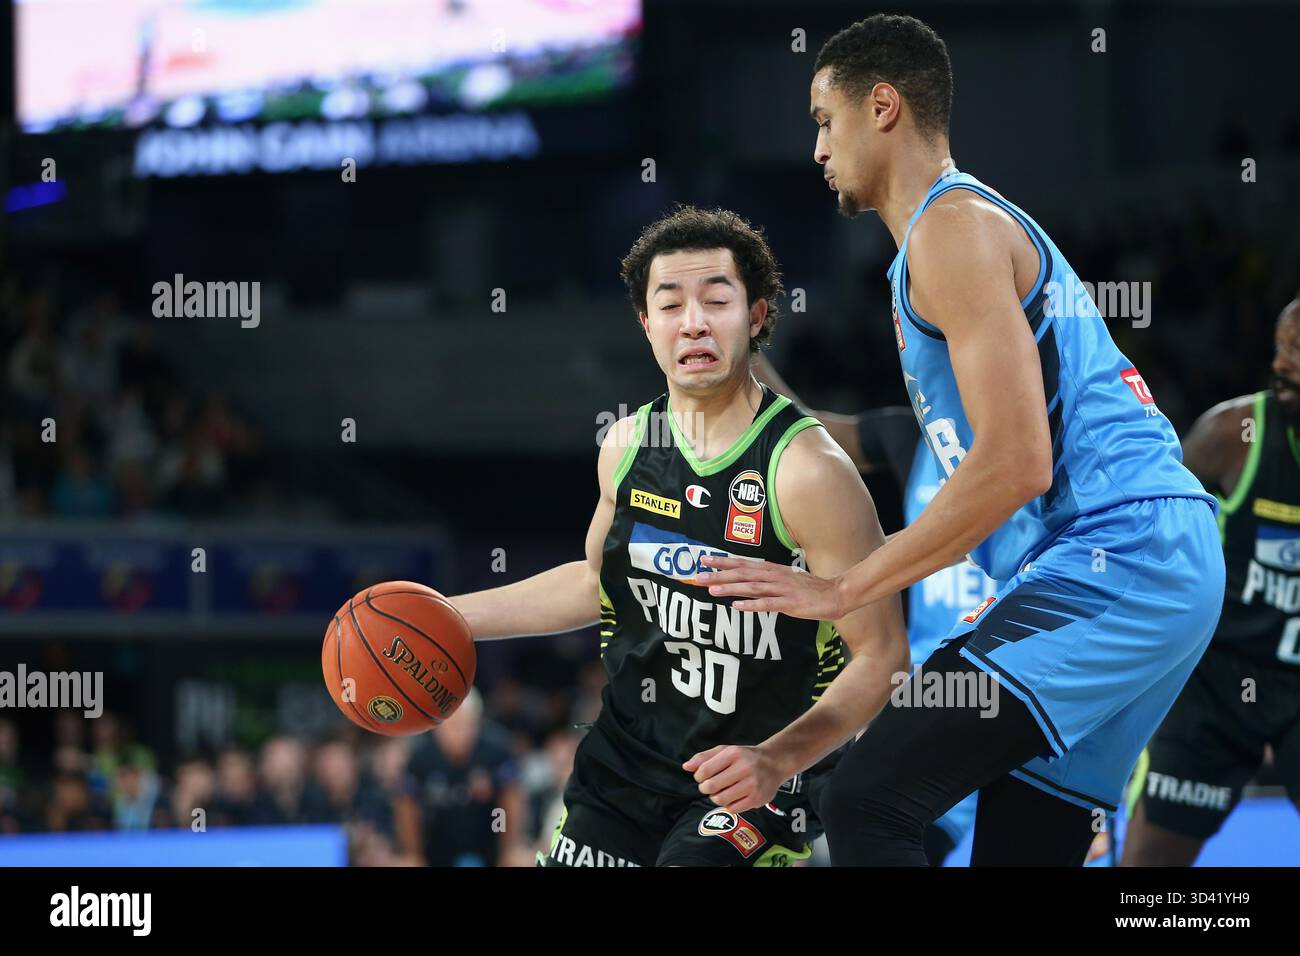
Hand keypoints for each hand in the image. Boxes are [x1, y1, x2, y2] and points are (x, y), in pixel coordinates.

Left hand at [684, 744, 786, 812]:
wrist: (774, 763)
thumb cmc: (745, 757)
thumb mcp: (725, 751)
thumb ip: (704, 757)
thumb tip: (685, 767)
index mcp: (733, 753)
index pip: (704, 770)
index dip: (698, 777)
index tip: (702, 777)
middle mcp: (744, 768)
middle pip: (711, 786)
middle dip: (705, 788)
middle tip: (710, 786)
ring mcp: (751, 784)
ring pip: (720, 799)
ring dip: (716, 798)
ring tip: (721, 792)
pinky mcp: (757, 799)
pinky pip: (732, 809)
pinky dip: (728, 805)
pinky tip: (733, 797)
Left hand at [687, 555, 847, 619]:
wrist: (836, 594)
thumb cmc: (810, 588)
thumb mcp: (785, 579)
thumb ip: (766, 579)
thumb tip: (747, 581)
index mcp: (771, 569)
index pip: (742, 563)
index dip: (723, 562)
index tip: (704, 560)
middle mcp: (774, 576)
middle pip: (742, 574)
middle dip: (719, 574)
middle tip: (698, 575)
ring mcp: (782, 589)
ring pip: (751, 588)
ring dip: (731, 588)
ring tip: (712, 589)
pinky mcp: (790, 604)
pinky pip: (768, 604)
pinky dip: (752, 605)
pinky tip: (737, 606)